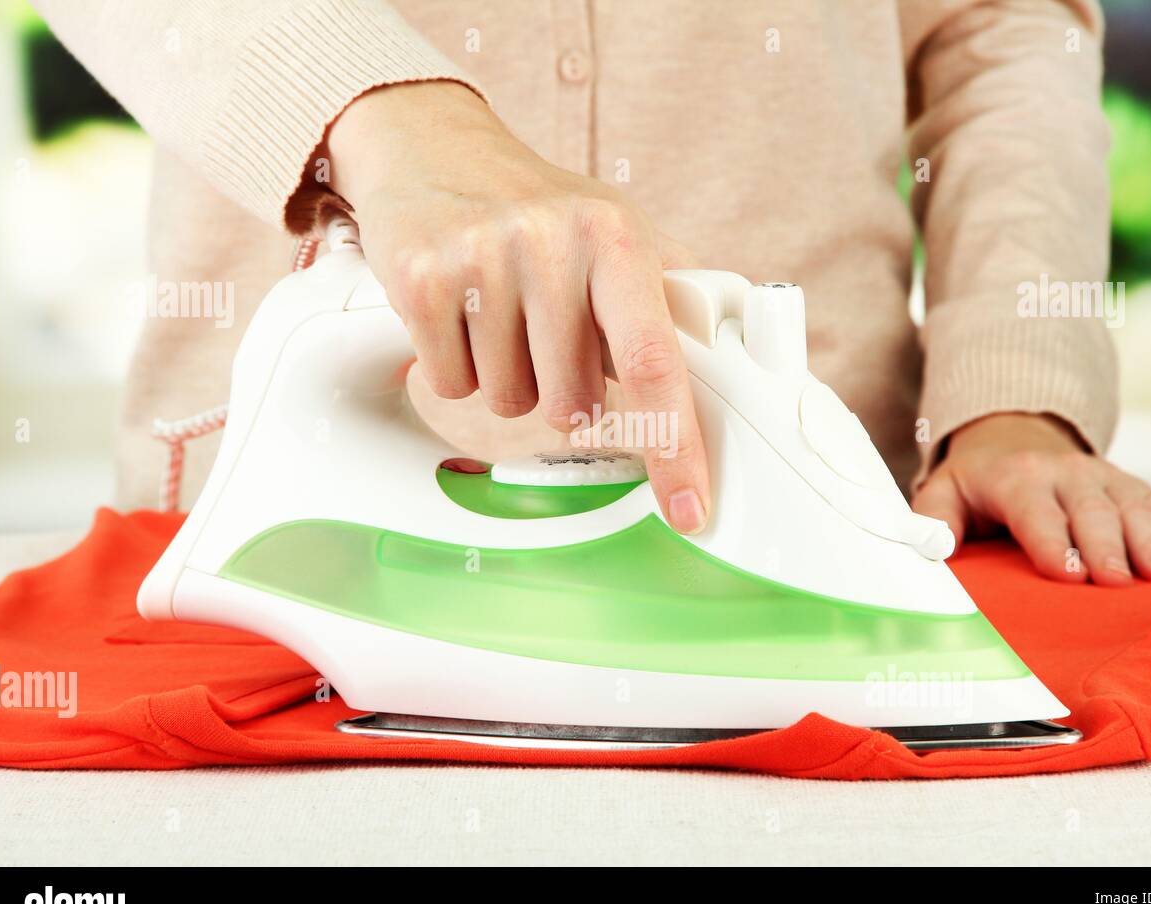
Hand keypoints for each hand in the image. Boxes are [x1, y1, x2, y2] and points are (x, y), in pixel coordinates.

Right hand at [325, 80, 708, 532]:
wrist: (436, 146)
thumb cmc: (541, 210)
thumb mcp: (618, 233)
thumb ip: (671, 301)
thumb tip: (729, 371)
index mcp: (617, 238)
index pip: (653, 362)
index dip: (675, 446)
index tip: (689, 510)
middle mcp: (552, 241)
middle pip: (571, 405)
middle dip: (562, 392)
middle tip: (547, 334)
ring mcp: (482, 258)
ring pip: (508, 402)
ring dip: (507, 379)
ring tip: (501, 314)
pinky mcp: (421, 279)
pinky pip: (450, 386)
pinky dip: (456, 368)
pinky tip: (460, 315)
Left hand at [911, 413, 1150, 584]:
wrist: (1011, 439)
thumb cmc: (975, 484)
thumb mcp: (942, 493)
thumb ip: (932, 520)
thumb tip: (933, 549)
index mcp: (1016, 478)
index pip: (1034, 511)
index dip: (1052, 542)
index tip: (1068, 574)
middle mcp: (1063, 472)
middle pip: (1089, 510)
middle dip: (1105, 546)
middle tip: (1117, 582)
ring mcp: (1101, 476)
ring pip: (1130, 505)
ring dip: (1149, 540)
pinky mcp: (1127, 485)